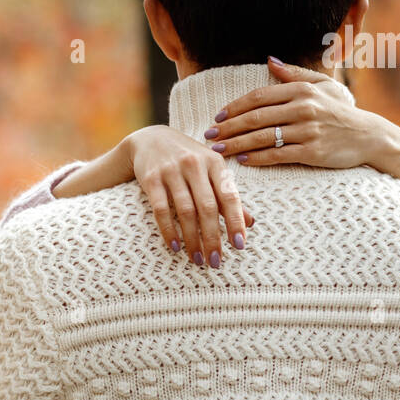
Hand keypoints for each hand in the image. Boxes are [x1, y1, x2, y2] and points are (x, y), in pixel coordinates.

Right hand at [53, 125, 253, 265]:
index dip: (235, 221)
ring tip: (197, 258)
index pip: (229, 196)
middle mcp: (194, 164)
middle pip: (207, 207)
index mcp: (215, 163)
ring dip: (192, 239)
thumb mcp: (210, 169)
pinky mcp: (151, 178)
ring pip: (185, 211)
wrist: (149, 139)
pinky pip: (161, 209)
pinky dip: (169, 231)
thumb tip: (250, 223)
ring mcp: (171, 170)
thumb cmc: (187, 158)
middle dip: (212, 237)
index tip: (239, 245)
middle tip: (215, 261)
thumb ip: (228, 194)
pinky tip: (175, 246)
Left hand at [205, 57, 383, 167]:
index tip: (217, 117)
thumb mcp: (322, 86)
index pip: (258, 97)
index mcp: (301, 91)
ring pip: (263, 137)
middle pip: (255, 118)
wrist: (369, 136)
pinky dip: (258, 158)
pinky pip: (278, 155)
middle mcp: (303, 108)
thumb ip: (294, 74)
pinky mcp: (313, 152)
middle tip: (208, 135)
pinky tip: (242, 160)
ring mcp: (308, 131)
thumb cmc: (340, 111)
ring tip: (218, 150)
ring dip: (236, 144)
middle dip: (228, 127)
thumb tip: (269, 61)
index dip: (234, 107)